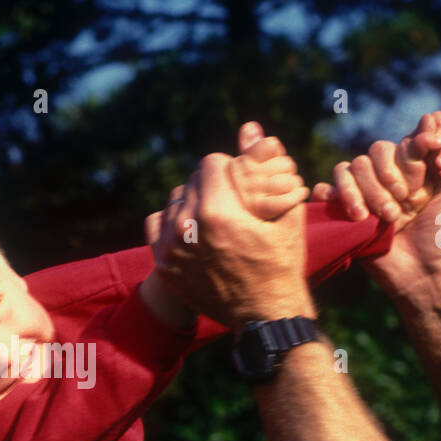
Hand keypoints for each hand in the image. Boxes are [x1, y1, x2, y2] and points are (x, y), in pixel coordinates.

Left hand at [147, 139, 312, 327]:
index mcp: (216, 212)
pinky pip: (157, 223)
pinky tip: (192, 229)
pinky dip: (172, 222)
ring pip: (174, 200)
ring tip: (212, 217)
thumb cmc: (281, 261)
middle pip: (191, 180)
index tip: (239, 182)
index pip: (210, 162)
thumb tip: (249, 127)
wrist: (266, 313)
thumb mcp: (284, 211)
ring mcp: (171, 248)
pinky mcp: (163, 264)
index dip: (228, 168)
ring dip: (192, 202)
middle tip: (229, 202)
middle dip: (211, 185)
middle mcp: (187, 228)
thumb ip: (262, 166)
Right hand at [311, 112, 440, 298]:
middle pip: (375, 151)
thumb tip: (437, 138)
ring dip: (365, 191)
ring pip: (350, 168)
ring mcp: (363, 194)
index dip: (417, 142)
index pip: (406, 141)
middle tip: (403, 203)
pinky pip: (325, 189)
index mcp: (413, 171)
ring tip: (385, 218)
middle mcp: (387, 178)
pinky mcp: (343, 212)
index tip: (430, 148)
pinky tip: (354, 215)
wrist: (422, 272)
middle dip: (388, 175)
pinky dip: (333, 196)